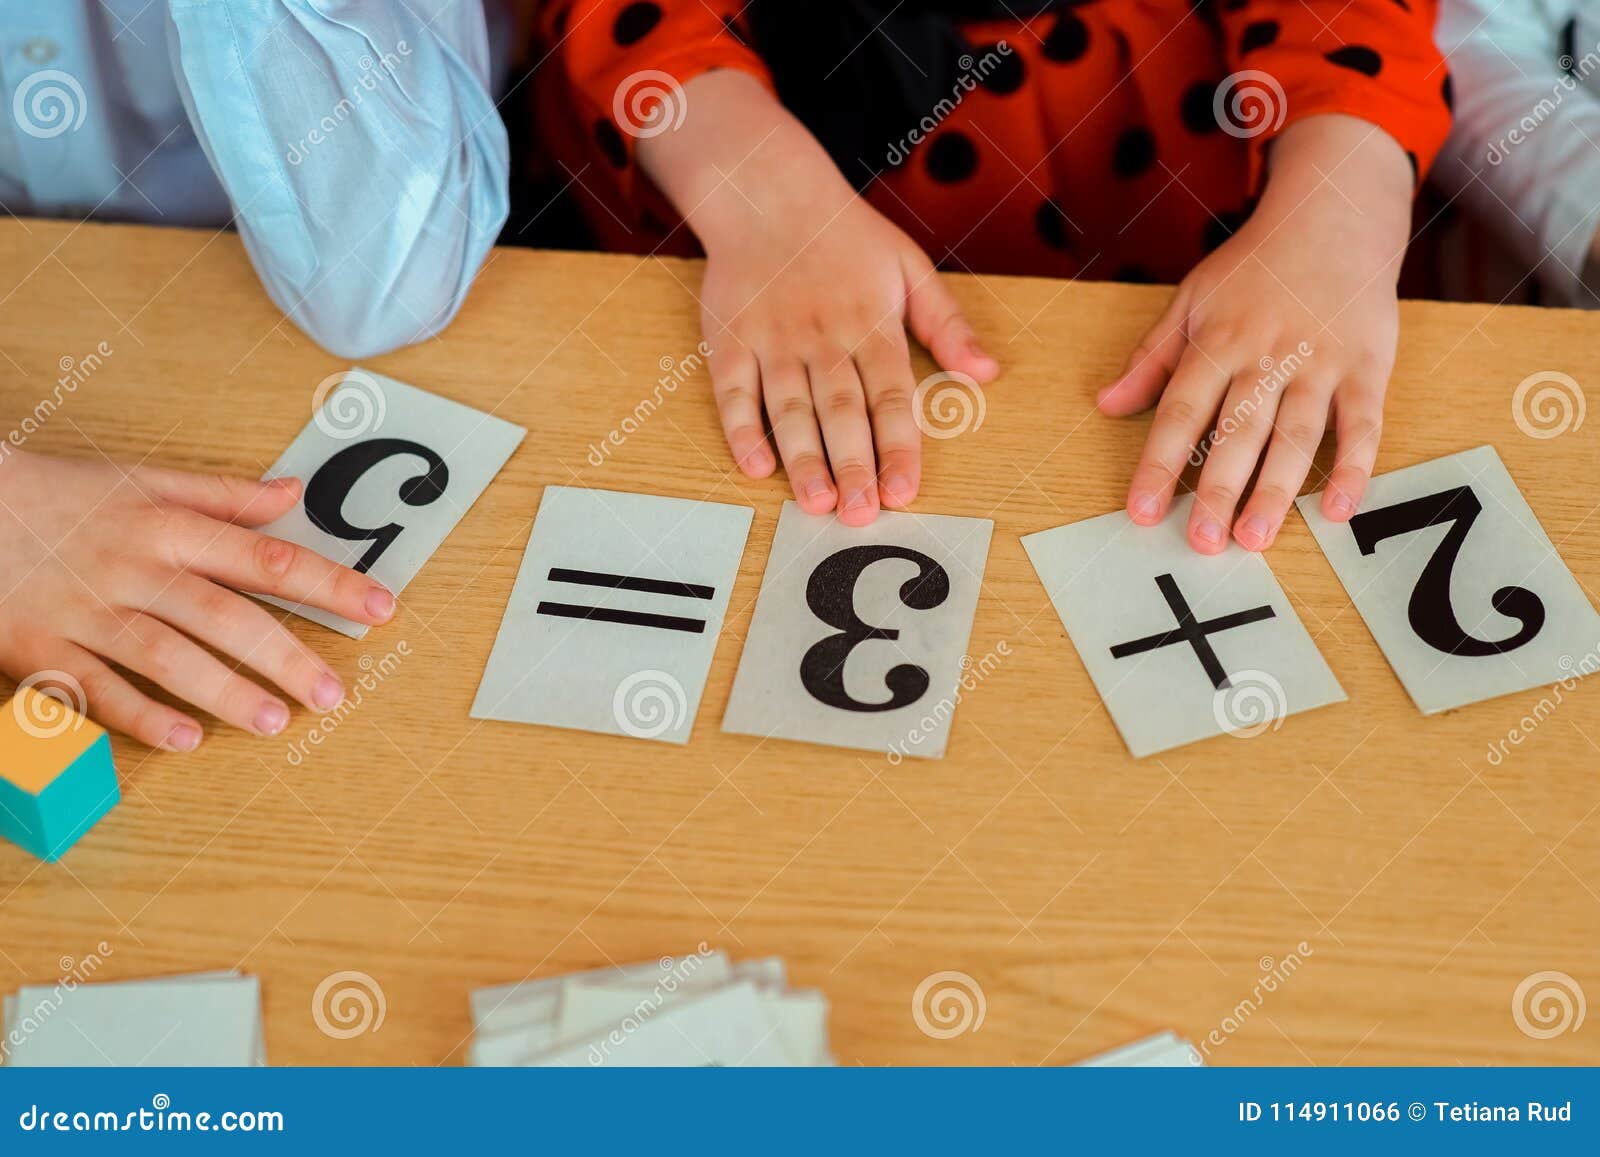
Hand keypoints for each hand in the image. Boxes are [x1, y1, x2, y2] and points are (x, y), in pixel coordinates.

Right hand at [0, 450, 395, 749]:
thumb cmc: (58, 496)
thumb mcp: (143, 481)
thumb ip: (223, 495)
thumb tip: (293, 493)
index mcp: (167, 527)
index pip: (265, 557)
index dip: (328, 584)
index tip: (380, 608)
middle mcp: (135, 569)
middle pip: (224, 615)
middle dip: (286, 656)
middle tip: (333, 693)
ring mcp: (87, 610)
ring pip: (166, 656)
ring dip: (224, 691)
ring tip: (275, 721)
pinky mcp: (41, 647)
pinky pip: (95, 688)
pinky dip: (139, 715)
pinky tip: (185, 738)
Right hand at [638, 70, 996, 525]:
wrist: (768, 192)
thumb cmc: (844, 236)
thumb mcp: (909, 266)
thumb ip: (946, 324)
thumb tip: (988, 371)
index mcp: (871, 321)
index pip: (892, 395)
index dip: (900, 446)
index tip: (906, 491)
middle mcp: (823, 335)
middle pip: (841, 409)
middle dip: (853, 464)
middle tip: (861, 513)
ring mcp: (773, 339)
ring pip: (789, 406)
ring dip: (802, 458)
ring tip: (816, 502)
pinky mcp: (730, 339)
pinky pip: (733, 391)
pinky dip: (741, 429)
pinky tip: (756, 466)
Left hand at [1097, 115, 1412, 552]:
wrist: (1334, 214)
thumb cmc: (1254, 268)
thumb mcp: (1191, 299)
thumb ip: (1152, 357)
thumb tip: (1106, 404)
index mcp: (1219, 341)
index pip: (1182, 411)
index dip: (1158, 464)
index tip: (1141, 511)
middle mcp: (1268, 355)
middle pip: (1239, 431)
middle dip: (1218, 488)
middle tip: (1201, 542)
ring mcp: (1321, 362)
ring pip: (1297, 435)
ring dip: (1276, 490)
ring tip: (1254, 538)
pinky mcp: (1368, 366)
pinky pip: (1362, 424)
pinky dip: (1354, 467)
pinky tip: (1339, 509)